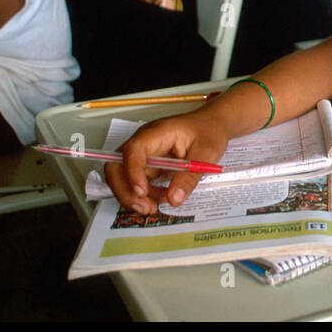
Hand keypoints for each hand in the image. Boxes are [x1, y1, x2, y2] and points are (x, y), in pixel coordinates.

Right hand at [103, 109, 230, 211]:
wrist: (213, 124)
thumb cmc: (209, 131)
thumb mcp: (207, 153)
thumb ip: (190, 176)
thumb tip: (173, 199)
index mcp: (158, 133)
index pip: (134, 150)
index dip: (132, 172)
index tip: (142, 191)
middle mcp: (145, 143)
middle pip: (117, 165)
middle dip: (125, 189)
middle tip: (145, 207)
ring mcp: (144, 155)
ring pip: (123, 178)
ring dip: (133, 196)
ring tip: (155, 207)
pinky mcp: (148, 165)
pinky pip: (137, 183)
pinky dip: (143, 196)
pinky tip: (157, 201)